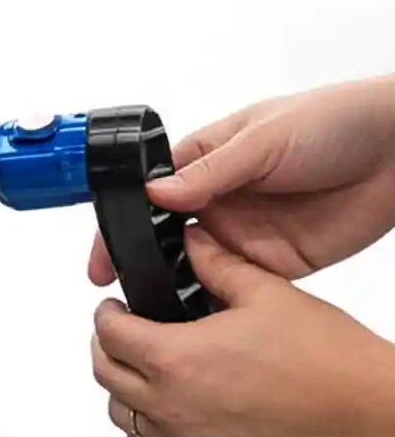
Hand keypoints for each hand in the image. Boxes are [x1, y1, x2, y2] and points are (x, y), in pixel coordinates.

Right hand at [90, 75, 394, 285]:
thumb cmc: (333, 121)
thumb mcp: (264, 138)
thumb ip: (211, 172)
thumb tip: (156, 194)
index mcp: (205, 162)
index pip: (148, 197)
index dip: (122, 225)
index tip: (103, 257)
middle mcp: (218, 201)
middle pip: (162, 238)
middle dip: (139, 263)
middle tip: (119, 290)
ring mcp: (244, 234)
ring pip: (194, 269)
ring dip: (176, 285)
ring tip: (153, 308)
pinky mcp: (274, 263)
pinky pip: (236, 289)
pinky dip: (217, 303)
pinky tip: (198, 315)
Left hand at [91, 227, 394, 436]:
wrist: (366, 412)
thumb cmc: (326, 359)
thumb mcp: (266, 292)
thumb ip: (217, 265)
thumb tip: (190, 242)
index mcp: (177, 357)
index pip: (111, 334)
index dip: (106, 314)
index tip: (112, 306)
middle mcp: (171, 403)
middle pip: (106, 373)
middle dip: (105, 346)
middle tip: (121, 330)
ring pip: (121, 415)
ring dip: (120, 388)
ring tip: (139, 367)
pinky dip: (141, 432)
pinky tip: (157, 412)